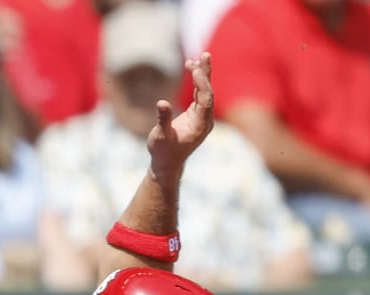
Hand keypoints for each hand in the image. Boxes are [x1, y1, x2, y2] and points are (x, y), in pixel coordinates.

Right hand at [148, 52, 215, 176]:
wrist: (167, 164)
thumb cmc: (163, 152)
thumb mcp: (160, 137)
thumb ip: (163, 119)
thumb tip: (162, 102)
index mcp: (200, 125)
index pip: (206, 100)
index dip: (202, 84)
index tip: (195, 69)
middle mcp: (205, 119)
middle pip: (209, 92)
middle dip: (205, 74)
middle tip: (205, 55)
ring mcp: (202, 116)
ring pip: (205, 91)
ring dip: (202, 74)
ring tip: (201, 57)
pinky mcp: (196, 114)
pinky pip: (199, 94)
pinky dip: (196, 82)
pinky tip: (192, 69)